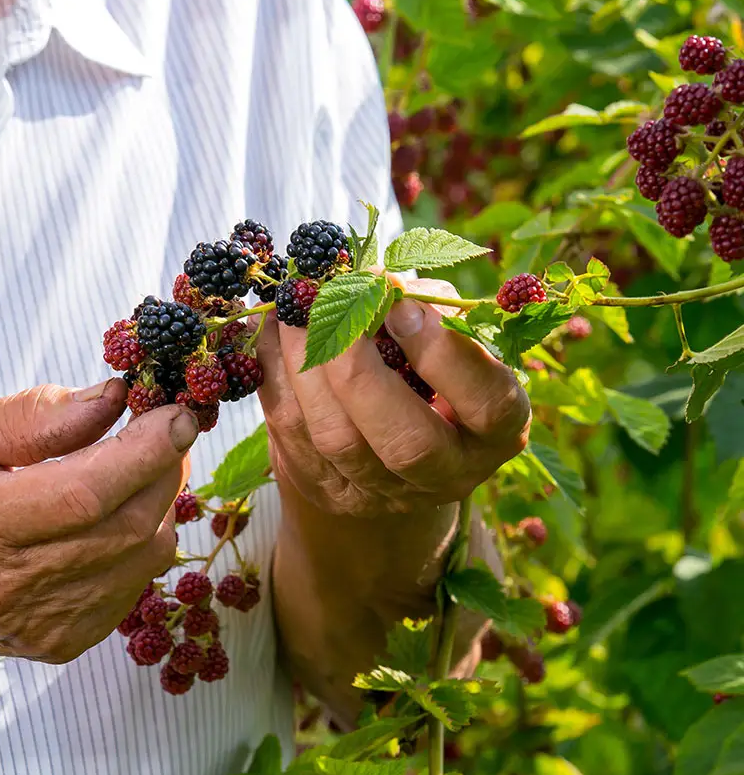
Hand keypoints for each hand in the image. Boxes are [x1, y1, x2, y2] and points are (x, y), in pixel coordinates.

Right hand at [0, 380, 198, 662]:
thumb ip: (35, 415)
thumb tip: (115, 398)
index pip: (85, 494)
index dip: (145, 451)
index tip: (179, 412)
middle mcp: (14, 587)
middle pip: (129, 525)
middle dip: (165, 466)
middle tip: (167, 425)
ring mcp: (46, 624)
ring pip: (146, 553)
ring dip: (159, 498)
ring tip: (137, 464)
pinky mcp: (67, 641)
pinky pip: (138, 578)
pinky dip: (142, 535)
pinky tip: (115, 511)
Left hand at [256, 275, 529, 516]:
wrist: (389, 444)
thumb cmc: (429, 369)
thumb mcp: (446, 340)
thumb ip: (426, 311)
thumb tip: (374, 282)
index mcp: (496, 432)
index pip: (489, 405)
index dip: (446, 356)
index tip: (404, 308)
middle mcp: (447, 473)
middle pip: (406, 444)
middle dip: (363, 371)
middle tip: (336, 309)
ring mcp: (386, 492)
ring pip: (338, 441)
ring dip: (308, 366)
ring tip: (296, 309)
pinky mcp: (331, 492)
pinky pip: (294, 436)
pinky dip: (278, 378)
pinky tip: (278, 336)